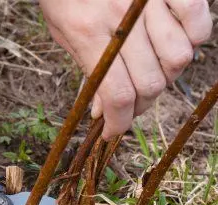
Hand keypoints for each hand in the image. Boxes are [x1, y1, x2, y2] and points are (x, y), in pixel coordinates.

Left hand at [39, 0, 211, 138]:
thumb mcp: (64, 35)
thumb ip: (88, 71)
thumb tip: (104, 112)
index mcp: (88, 33)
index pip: (116, 94)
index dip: (119, 123)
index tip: (113, 131)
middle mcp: (123, 19)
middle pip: (150, 83)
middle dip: (139, 105)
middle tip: (128, 104)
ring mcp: (149, 1)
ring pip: (179, 58)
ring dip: (166, 77)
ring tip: (150, 73)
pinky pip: (199, 23)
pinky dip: (192, 40)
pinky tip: (171, 44)